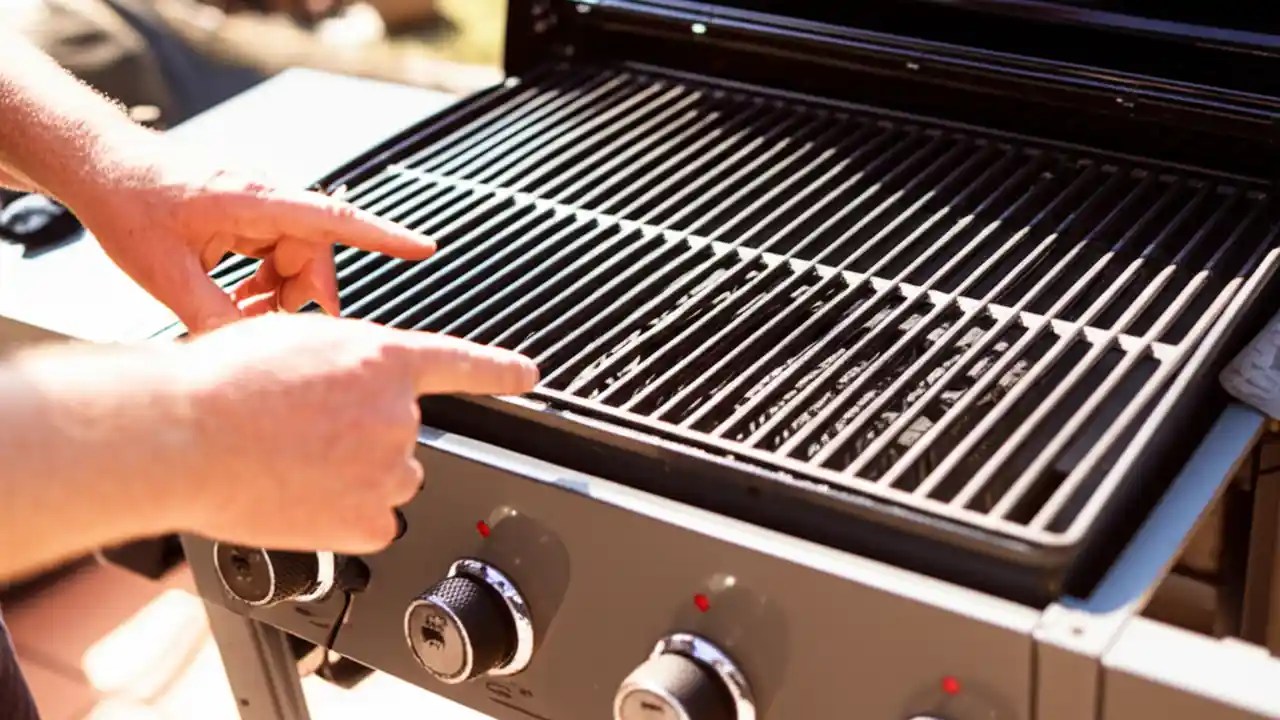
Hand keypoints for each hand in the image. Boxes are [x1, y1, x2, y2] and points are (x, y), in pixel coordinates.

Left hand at [65, 130, 433, 333]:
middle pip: (315, 252)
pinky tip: (234, 299)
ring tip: (239, 314)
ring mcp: (259, 202)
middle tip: (276, 329)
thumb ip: (214, 317)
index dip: (384, 238)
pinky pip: (276, 252)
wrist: (99, 168)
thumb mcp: (165, 275)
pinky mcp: (249, 212)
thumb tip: (252, 354)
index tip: (424, 249)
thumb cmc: (129, 205)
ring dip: (278, 291)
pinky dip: (264, 281)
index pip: (335, 220)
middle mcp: (266, 196)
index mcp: (255, 200)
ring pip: (296, 256)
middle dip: (302, 295)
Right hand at [175, 313, 538, 553]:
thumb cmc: (221, 383)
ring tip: (292, 462)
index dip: (500, 371)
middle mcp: (398, 414)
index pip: (461, 364)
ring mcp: (389, 469)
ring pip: (385, 478)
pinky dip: (342, 517)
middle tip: (305, 434)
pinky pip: (370, 522)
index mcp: (382, 360)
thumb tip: (345, 386)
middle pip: (401, 435)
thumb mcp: (293, 340)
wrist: (184, 433)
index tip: (528, 375)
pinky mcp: (370, 520)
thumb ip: (342, 364)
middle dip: (362, 437)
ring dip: (352, 476)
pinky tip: (301, 497)